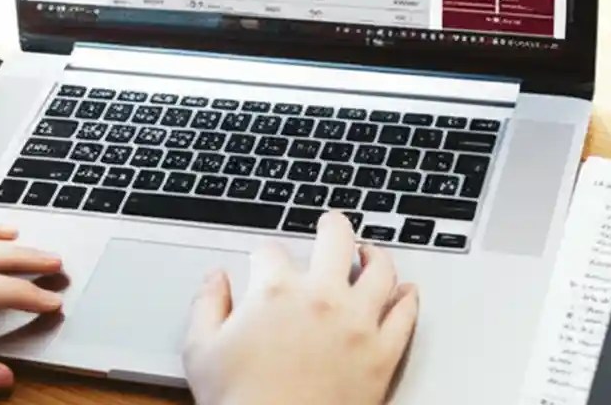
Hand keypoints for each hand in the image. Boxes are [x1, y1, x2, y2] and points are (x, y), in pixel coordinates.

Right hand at [184, 211, 419, 404]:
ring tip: (371, 252)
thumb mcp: (201, 351)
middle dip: (332, 225)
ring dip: (376, 254)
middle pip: (336, 238)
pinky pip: (405, 315)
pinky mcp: (382, 353)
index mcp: (275, 291)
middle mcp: (321, 297)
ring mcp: (357, 323)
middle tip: (331, 224)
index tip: (265, 263)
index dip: (264, 256)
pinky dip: (408, 299)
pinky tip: (407, 291)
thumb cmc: (239, 403)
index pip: (270, 252)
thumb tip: (215, 278)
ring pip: (381, 270)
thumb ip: (207, 305)